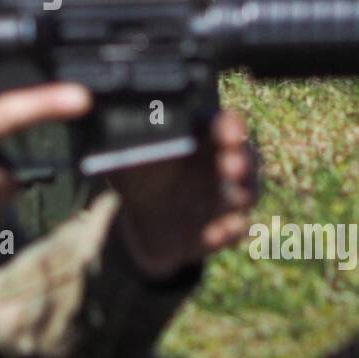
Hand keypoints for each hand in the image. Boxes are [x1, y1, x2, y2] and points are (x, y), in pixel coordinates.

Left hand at [110, 111, 259, 278]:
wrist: (138, 224)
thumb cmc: (136, 178)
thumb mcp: (125, 157)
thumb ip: (124, 141)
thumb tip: (110, 125)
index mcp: (200, 137)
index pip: (223, 123)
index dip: (230, 126)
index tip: (227, 133)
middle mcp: (220, 163)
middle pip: (245, 155)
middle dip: (243, 160)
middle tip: (231, 167)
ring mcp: (225, 197)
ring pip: (248, 193)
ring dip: (242, 196)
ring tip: (231, 198)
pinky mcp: (223, 228)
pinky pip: (234, 230)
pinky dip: (227, 232)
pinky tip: (214, 234)